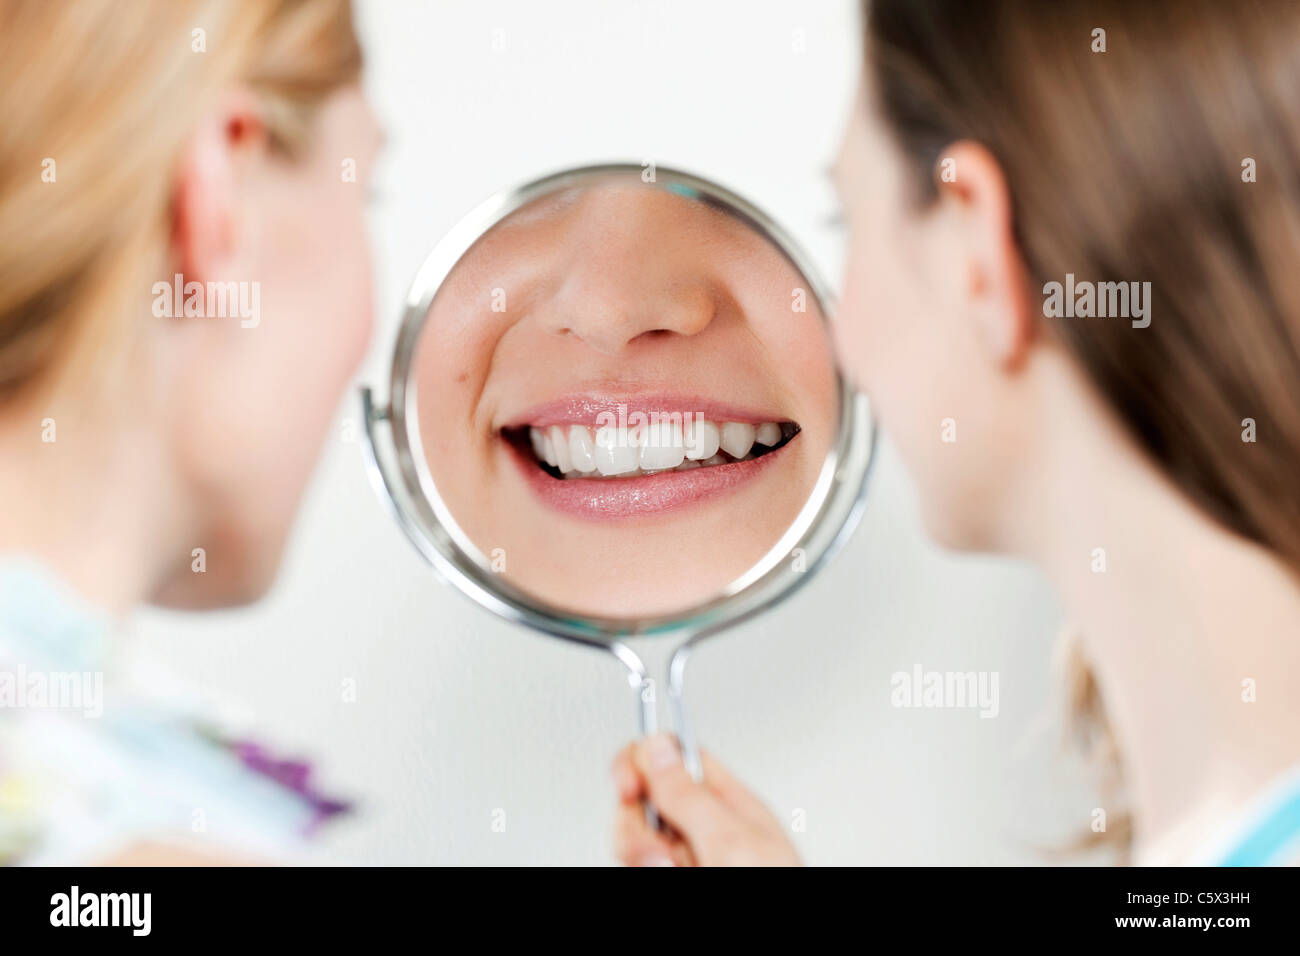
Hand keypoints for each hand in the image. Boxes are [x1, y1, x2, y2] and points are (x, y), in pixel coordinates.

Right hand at [610, 733, 801, 866]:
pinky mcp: (673, 879)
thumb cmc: (776, 894)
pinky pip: (636, 869)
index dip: (644, 761)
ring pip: (633, 845)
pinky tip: (664, 878)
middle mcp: (706, 833)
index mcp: (730, 806)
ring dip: (639, 858)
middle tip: (657, 857)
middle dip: (636, 829)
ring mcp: (689, 864)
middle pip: (643, 804)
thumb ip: (690, 795)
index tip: (629, 783)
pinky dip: (641, 872)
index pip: (676, 759)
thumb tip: (658, 748)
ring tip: (668, 872)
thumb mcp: (732, 842)